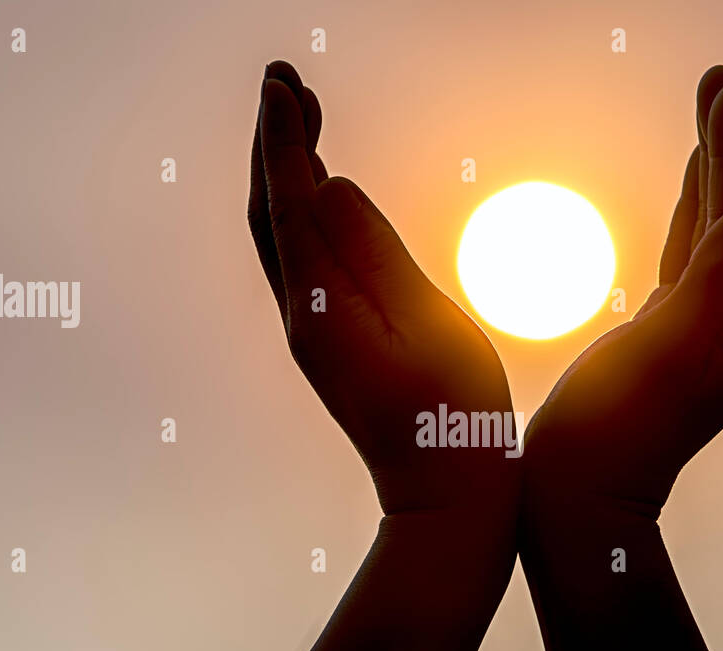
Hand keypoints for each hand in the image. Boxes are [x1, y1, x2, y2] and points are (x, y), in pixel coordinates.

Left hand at [251, 62, 517, 515]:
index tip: (280, 82)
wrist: (445, 497)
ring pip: (283, 238)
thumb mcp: (426, 324)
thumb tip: (328, 188)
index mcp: (322, 310)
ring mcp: (313, 333)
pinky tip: (323, 192)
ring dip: (287, 176)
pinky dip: (305, 214)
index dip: (281, 139)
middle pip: (270, 215)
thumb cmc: (452, 418)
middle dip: (275, 145)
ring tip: (304, 117)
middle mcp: (303, 319)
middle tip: (286, 81)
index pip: (288, 205)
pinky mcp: (331, 342)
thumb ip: (375, 253)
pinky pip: (305, 262)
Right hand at [521, 66, 722, 515]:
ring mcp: (704, 334)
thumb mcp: (666, 354)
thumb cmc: (611, 436)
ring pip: (712, 234)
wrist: (580, 503)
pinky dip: (690, 218)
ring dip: (712, 173)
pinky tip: (690, 192)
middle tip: (720, 81)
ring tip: (711, 115)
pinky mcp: (668, 342)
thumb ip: (719, 280)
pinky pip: (687, 262)